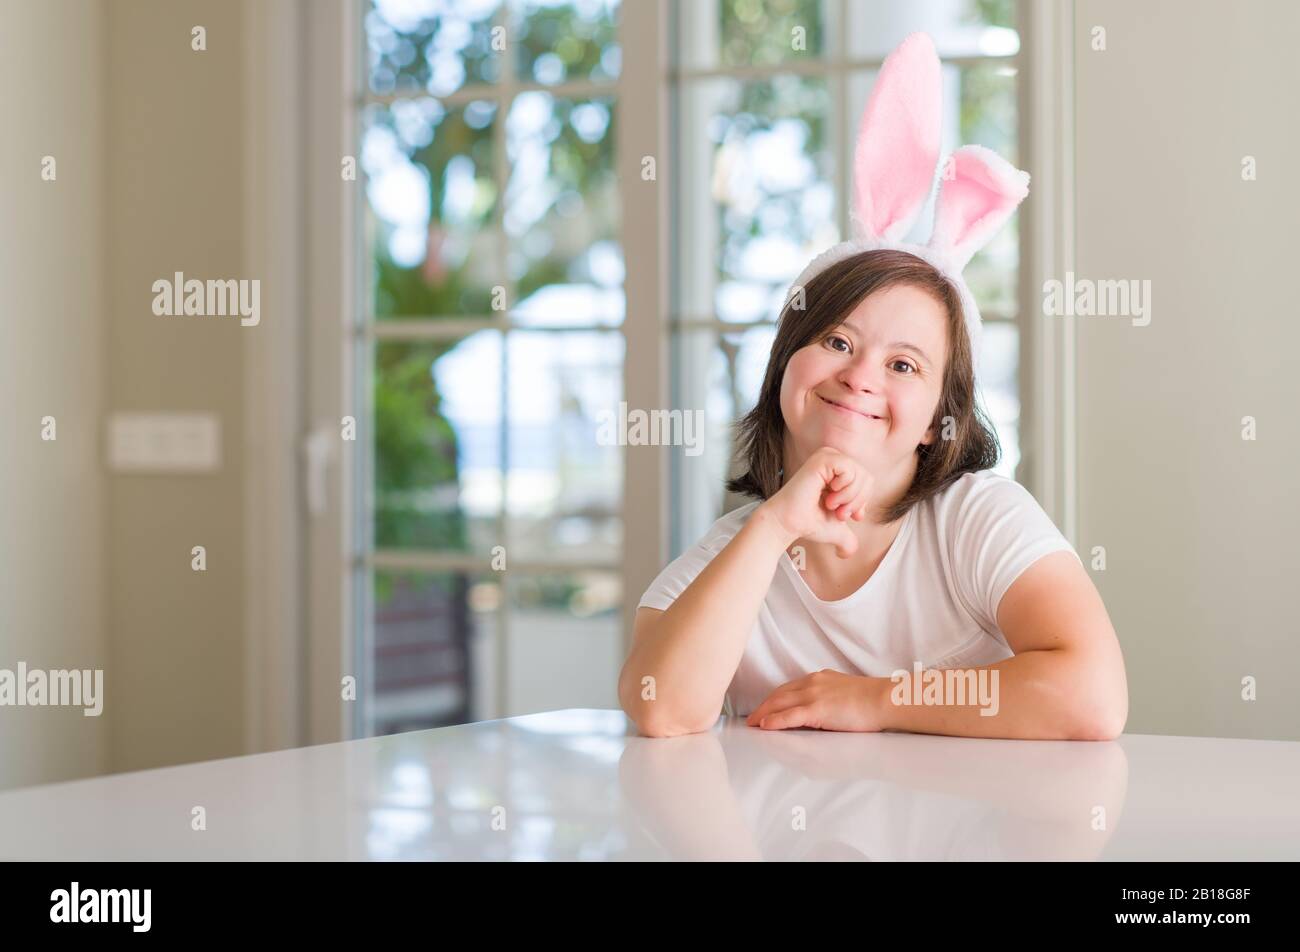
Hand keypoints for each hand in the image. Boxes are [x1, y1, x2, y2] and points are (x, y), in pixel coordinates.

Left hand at [745, 669, 885, 731]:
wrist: (884, 699)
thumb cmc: (872, 699)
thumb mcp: (844, 692)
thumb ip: (829, 697)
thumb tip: (822, 710)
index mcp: (820, 678)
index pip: (789, 687)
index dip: (774, 698)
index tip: (765, 707)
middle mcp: (813, 683)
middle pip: (779, 694)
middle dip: (764, 706)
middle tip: (752, 717)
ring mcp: (814, 695)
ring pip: (780, 703)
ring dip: (763, 714)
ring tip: (753, 724)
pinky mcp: (817, 709)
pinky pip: (789, 715)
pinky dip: (774, 721)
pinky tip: (764, 726)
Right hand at [757, 447, 874, 558]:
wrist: (790, 524)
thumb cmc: (808, 523)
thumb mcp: (836, 529)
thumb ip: (847, 538)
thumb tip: (845, 554)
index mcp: (837, 469)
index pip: (868, 481)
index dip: (860, 502)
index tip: (842, 515)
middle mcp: (833, 458)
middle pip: (867, 478)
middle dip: (856, 502)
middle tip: (837, 512)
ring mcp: (827, 456)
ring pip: (860, 474)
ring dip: (849, 498)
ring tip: (830, 505)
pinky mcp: (822, 459)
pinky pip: (850, 471)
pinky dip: (844, 490)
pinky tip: (827, 496)